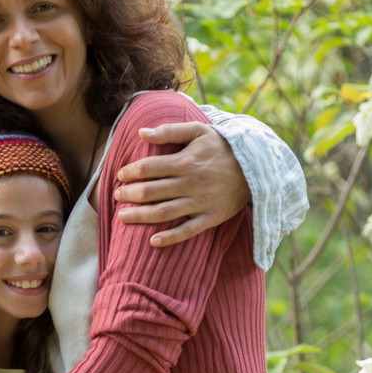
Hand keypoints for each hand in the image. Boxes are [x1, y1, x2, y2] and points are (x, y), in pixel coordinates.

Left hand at [114, 121, 248, 247]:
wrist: (255, 168)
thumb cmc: (221, 147)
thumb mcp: (199, 131)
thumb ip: (169, 131)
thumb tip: (141, 133)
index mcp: (185, 161)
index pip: (148, 168)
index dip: (130, 172)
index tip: (120, 175)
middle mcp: (190, 183)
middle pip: (152, 191)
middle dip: (129, 194)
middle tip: (116, 195)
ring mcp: (200, 203)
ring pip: (164, 213)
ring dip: (140, 216)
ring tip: (122, 216)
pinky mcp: (211, 218)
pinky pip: (187, 231)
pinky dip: (170, 238)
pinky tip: (152, 241)